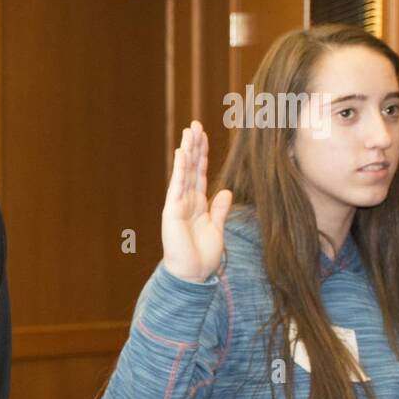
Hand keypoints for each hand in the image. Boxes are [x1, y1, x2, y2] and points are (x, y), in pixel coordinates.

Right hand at [161, 120, 231, 282]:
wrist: (191, 274)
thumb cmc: (202, 256)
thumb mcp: (217, 228)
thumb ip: (219, 209)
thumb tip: (226, 191)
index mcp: (197, 204)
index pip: (200, 173)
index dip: (202, 154)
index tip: (203, 136)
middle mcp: (186, 200)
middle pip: (191, 167)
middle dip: (194, 145)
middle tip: (195, 124)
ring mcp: (177, 204)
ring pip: (184, 171)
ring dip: (187, 150)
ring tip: (190, 130)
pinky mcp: (172, 211)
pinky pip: (177, 185)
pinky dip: (180, 169)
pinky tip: (182, 153)